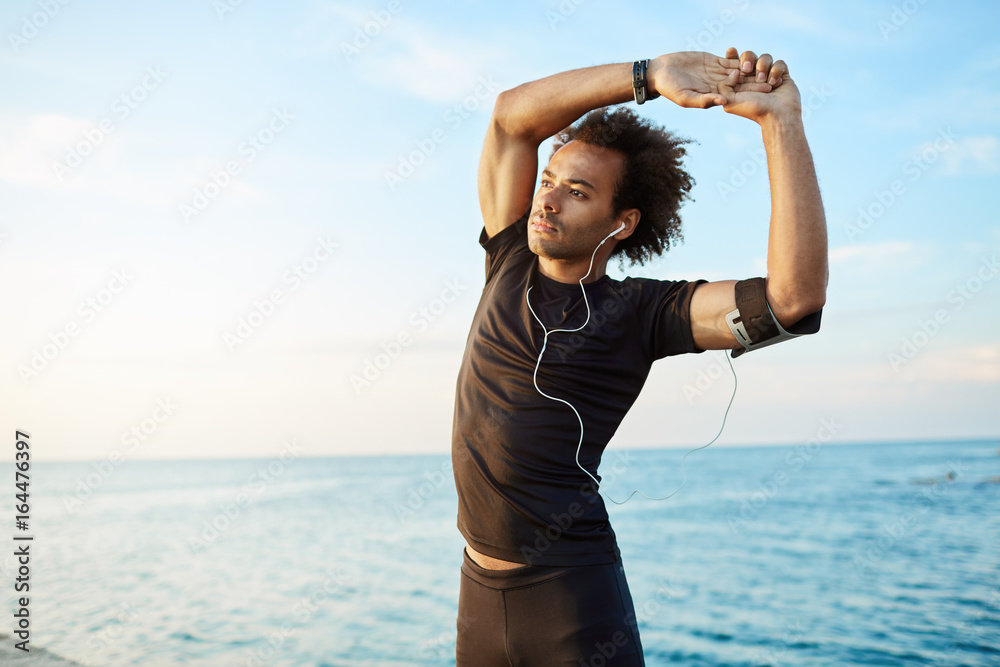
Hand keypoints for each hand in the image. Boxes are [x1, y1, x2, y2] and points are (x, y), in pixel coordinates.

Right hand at [648, 48, 801, 124]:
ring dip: (752, 68)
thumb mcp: (685, 97)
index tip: (768, 90)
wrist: (660, 72)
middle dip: (757, 81)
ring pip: (738, 70)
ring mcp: (716, 73)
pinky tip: (753, 55)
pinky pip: (729, 59)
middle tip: (775, 78)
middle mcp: (717, 85)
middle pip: (742, 83)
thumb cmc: (670, 88)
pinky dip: (740, 57)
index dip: (752, 92)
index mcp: (713, 96)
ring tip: (767, 66)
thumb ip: (704, 100)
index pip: (737, 94)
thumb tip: (724, 102)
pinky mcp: (712, 61)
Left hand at [718, 47, 800, 123]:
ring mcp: (768, 75)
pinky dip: (776, 71)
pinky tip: (775, 83)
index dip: (732, 55)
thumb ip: (723, 86)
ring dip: (763, 67)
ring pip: (765, 57)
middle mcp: (753, 77)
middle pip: (749, 55)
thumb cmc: (753, 110)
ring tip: (763, 81)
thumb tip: (734, 72)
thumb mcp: (729, 101)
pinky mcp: (782, 75)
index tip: (731, 50)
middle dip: (748, 59)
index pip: (734, 63)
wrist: (777, 115)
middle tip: (747, 69)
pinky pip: (780, 63)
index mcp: (740, 83)